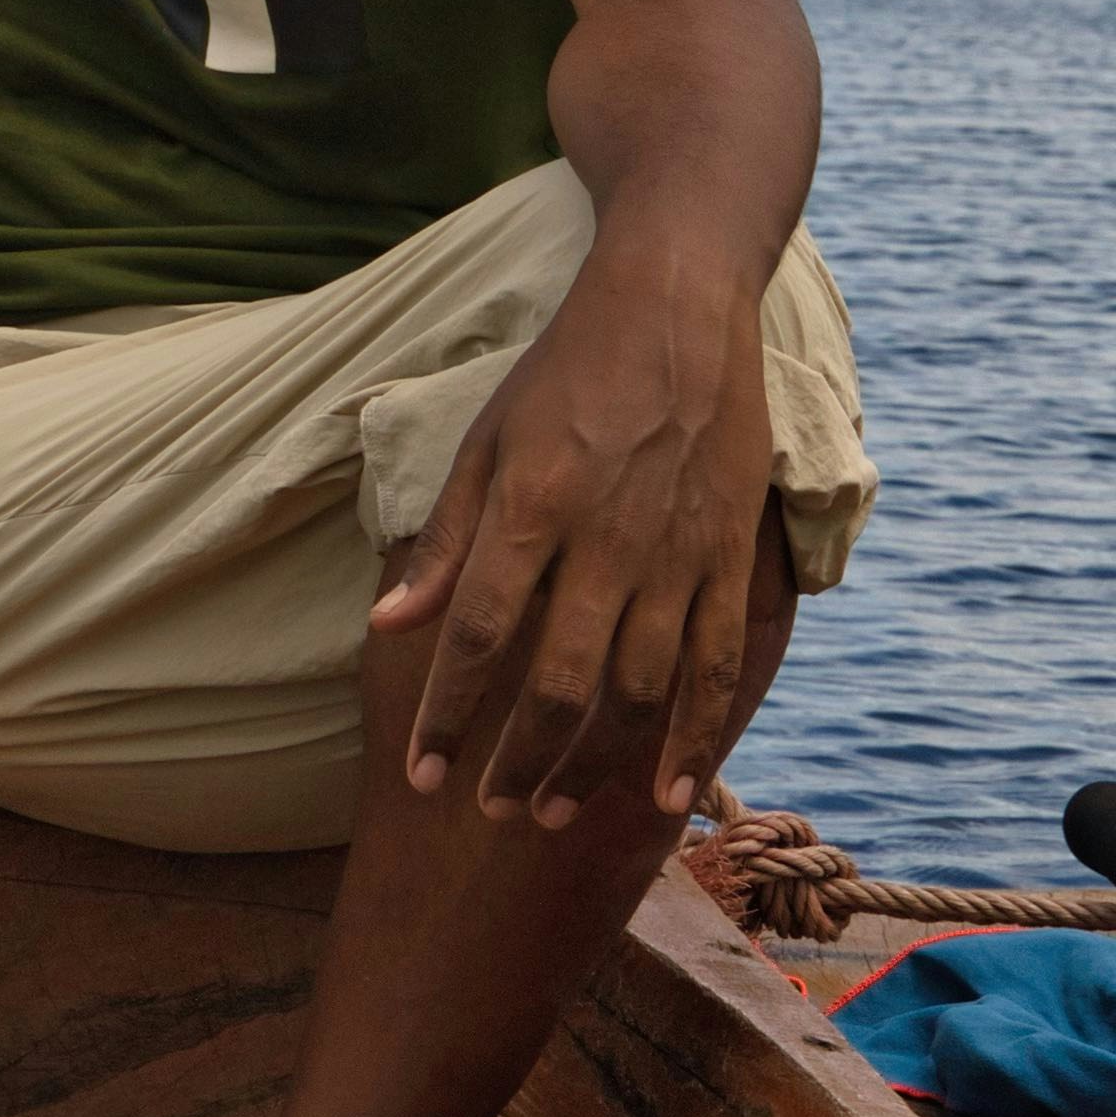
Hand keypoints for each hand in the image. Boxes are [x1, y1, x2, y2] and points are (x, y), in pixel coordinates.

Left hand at [368, 249, 775, 827]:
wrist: (675, 305)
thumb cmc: (565, 370)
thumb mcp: (485, 438)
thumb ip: (443, 540)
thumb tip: (385, 628)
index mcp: (532, 505)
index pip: (478, 634)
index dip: (447, 713)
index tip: (420, 772)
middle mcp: (606, 540)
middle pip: (559, 682)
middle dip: (519, 760)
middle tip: (488, 812)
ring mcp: (677, 553)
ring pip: (639, 691)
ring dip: (594, 763)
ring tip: (554, 811)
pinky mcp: (731, 555)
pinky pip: (718, 664)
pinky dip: (696, 734)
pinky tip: (670, 789)